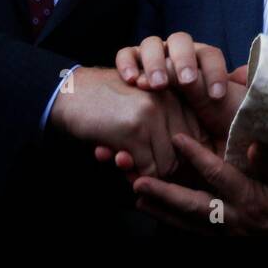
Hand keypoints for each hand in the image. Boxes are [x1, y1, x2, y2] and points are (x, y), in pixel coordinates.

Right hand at [48, 66, 197, 178]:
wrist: (71, 93)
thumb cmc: (107, 104)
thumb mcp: (143, 107)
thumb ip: (164, 130)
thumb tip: (176, 170)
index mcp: (177, 94)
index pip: (196, 137)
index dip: (178, 156)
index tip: (157, 161)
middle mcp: (171, 101)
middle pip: (184, 153)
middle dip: (163, 169)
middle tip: (137, 167)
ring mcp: (154, 114)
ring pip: (167, 165)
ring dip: (146, 174)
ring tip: (124, 163)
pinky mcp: (135, 129)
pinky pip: (147, 169)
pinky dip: (133, 174)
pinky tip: (113, 158)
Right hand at [115, 33, 245, 140]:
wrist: (154, 127)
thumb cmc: (190, 121)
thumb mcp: (210, 113)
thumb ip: (224, 93)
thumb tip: (244, 72)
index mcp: (199, 61)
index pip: (210, 55)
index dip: (215, 72)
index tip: (217, 96)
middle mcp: (175, 54)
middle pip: (181, 41)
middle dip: (184, 60)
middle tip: (187, 82)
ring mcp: (151, 57)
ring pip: (151, 44)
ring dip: (155, 62)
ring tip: (158, 85)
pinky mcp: (128, 65)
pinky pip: (126, 55)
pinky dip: (127, 64)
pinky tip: (131, 81)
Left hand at [133, 134, 267, 234]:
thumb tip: (252, 144)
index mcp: (251, 201)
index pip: (217, 175)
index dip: (196, 156)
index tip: (178, 138)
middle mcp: (235, 220)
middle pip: (192, 206)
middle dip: (164, 193)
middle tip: (138, 181)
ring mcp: (230, 234)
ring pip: (189, 223)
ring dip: (163, 211)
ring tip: (139, 198)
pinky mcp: (230, 242)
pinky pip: (197, 234)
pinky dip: (177, 226)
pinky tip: (163, 218)